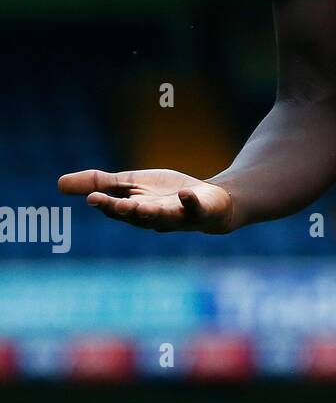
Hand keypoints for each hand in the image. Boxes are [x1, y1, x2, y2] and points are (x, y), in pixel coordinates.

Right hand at [58, 168, 234, 233]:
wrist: (210, 201)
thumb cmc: (166, 195)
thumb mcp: (131, 184)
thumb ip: (99, 184)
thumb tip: (58, 184)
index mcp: (135, 211)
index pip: (116, 209)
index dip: (105, 205)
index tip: (91, 197)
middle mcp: (154, 218)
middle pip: (135, 216)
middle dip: (123, 211)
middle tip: (111, 204)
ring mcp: (178, 216)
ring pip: (161, 217)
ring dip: (151, 212)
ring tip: (141, 205)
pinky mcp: (200, 210)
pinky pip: (195, 208)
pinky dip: (190, 202)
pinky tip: (186, 193)